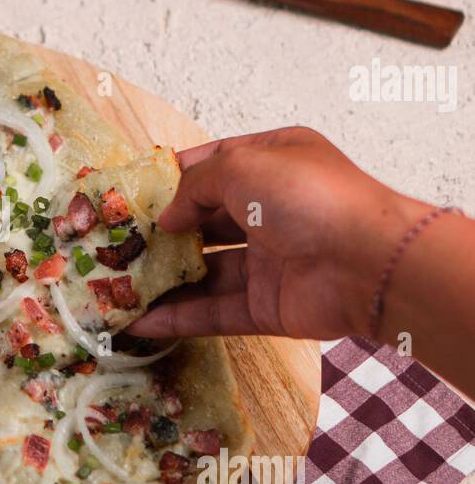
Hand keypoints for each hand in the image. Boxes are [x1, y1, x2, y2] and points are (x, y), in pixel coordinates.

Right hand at [129, 127, 425, 340]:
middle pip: (205, 220)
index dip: (172, 177)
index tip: (131, 193)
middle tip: (115, 243)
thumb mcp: (242, 166)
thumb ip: (195, 186)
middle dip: (162, 232)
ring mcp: (270, 259)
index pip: (213, 164)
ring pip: (206, 270)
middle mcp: (271, 210)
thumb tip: (168, 217)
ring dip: (164, 278)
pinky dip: (179, 317)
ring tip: (117, 286)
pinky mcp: (268, 306)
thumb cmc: (308, 197)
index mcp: (272, 162)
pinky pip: (215, 311)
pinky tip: (140, 321)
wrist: (368, 262)